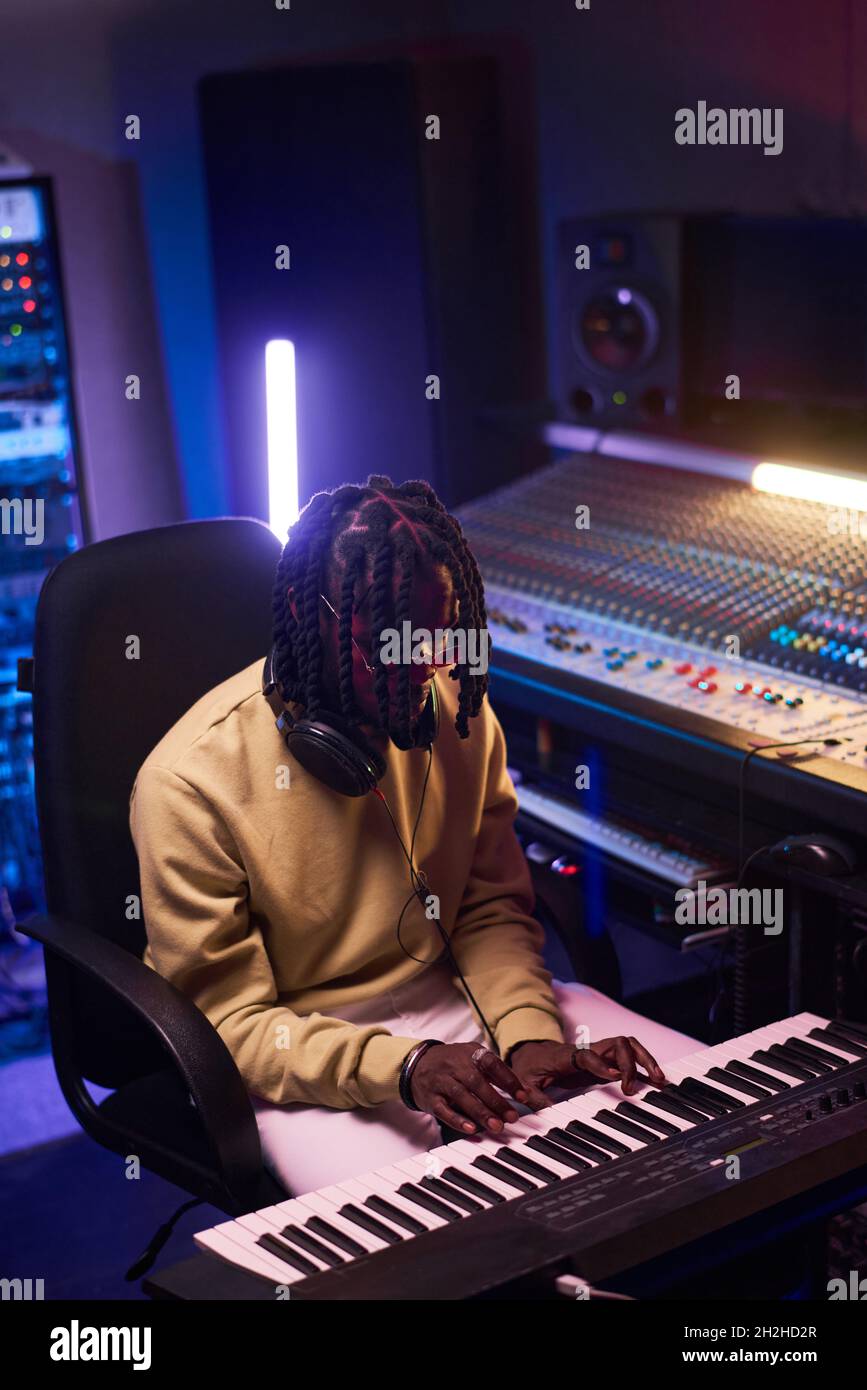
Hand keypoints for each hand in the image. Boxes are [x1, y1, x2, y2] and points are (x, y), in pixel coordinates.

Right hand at [410, 1042, 548, 1134]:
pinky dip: (457, 1120)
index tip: (522, 1096)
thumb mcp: (474, 1059)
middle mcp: (455, 1065)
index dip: (508, 1080)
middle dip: (496, 1101)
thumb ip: (498, 1074)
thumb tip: (526, 1091)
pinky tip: (471, 1128)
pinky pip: (444, 1110)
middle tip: (512, 1117)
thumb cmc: (453, 1064)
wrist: (417, 1063)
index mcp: (470, 1053)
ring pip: (462, 1096)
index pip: (492, 1064)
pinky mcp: (431, 1098)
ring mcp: (441, 1081)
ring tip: (497, 1126)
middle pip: (477, 1082)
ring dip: (480, 1112)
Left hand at [509, 1036, 666, 1099]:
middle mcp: (587, 1051)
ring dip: (645, 1059)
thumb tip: (545, 1111)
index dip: (601, 1065)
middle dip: (631, 1062)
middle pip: (617, 1044)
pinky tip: (656, 1080)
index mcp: (566, 1056)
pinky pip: (629, 1058)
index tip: (614, 1078)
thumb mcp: (524, 1082)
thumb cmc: (530, 1066)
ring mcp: (598, 1054)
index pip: (587, 1056)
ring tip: (659, 1079)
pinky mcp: (605, 1060)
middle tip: (635, 1087)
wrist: (533, 1051)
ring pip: (628, 1046)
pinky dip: (643, 1066)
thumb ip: (534, 1095)